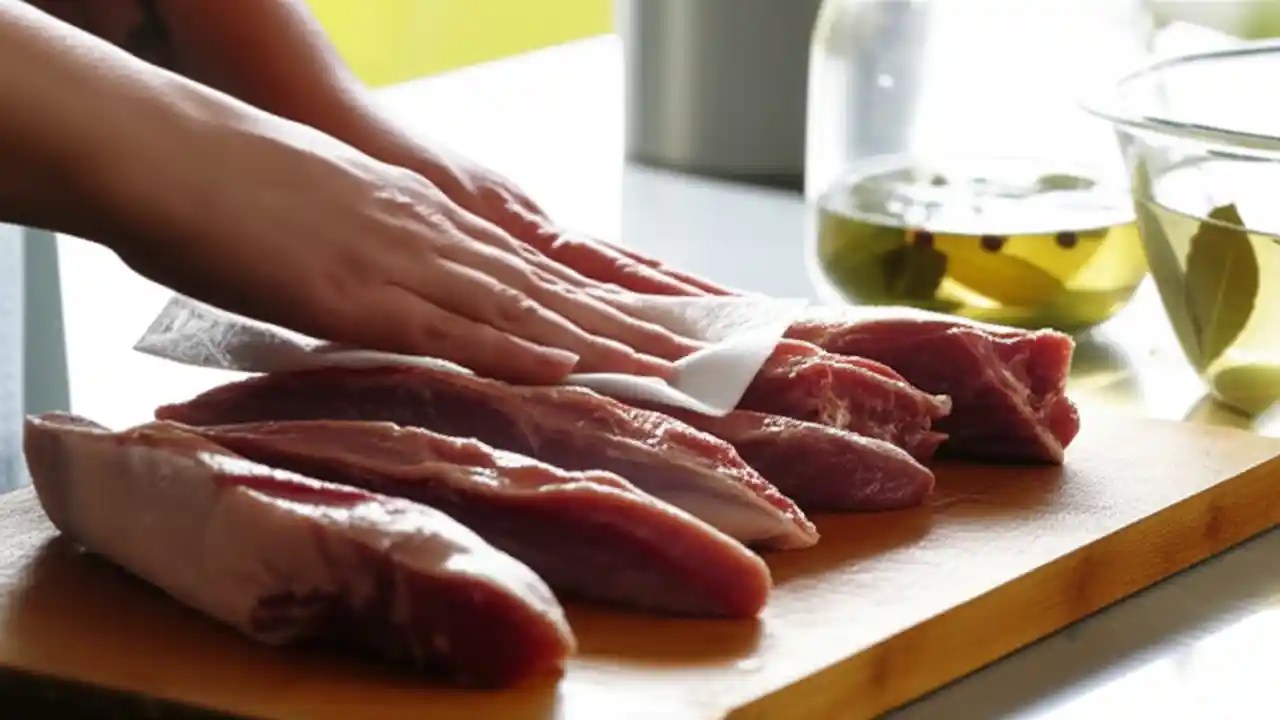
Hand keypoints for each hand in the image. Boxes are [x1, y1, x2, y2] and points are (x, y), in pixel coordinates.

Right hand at [109, 116, 697, 384]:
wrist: (162, 147)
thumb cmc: (225, 185)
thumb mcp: (323, 217)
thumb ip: (370, 251)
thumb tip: (389, 290)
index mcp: (421, 217)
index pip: (526, 269)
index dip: (592, 304)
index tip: (649, 331)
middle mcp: (428, 233)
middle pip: (544, 289)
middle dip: (622, 327)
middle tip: (691, 359)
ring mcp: (396, 260)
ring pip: (517, 307)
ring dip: (593, 343)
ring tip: (662, 372)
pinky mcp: (352, 294)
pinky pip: (445, 328)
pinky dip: (508, 350)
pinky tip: (562, 368)